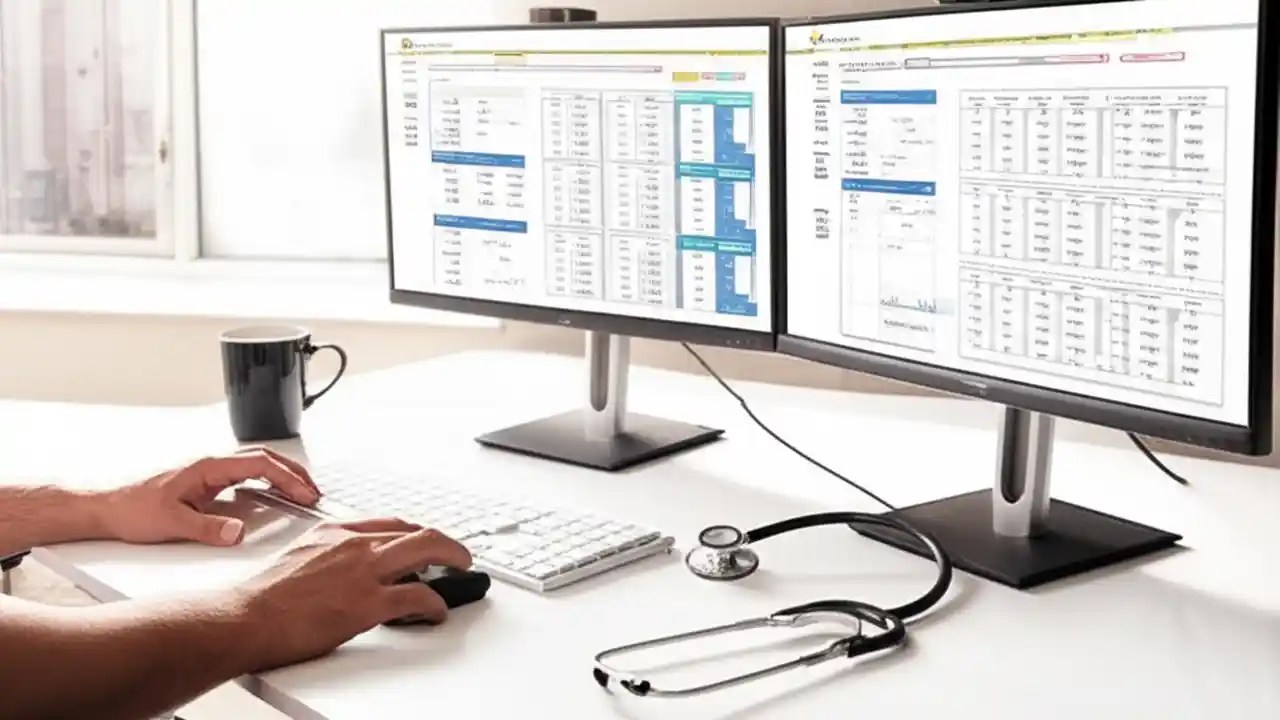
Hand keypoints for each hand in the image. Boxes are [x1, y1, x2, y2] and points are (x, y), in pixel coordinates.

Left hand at [101, 447, 319, 546]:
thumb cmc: (133, 510)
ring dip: (283, 475)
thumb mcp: (171, 523)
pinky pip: (248, 475)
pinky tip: (273, 494)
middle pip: (265, 458)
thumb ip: (208, 528)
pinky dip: (269, 481)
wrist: (107, 508)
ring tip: (302, 492)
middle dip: (295, 473)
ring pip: (258, 464)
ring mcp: (211, 472)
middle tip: (314, 493)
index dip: (288, 479)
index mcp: (209, 466)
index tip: (306, 495)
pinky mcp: (207, 482)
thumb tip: (239, 532)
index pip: (261, 464)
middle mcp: (213, 464)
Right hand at [233, 518, 472, 670]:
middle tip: (460, 554)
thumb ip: (326, 556)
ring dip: (454, 559)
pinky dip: (436, 604)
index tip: (427, 541)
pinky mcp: (368, 603)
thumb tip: (342, 570)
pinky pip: (418, 597)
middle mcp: (353, 544)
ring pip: (427, 550)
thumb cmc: (262, 596)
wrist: (244, 617)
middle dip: (446, 542)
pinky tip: (437, 612)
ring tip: (463, 572)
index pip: (389, 523)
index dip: (416, 532)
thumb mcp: (297, 557)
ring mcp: (363, 571)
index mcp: (335, 532)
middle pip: (416, 531)